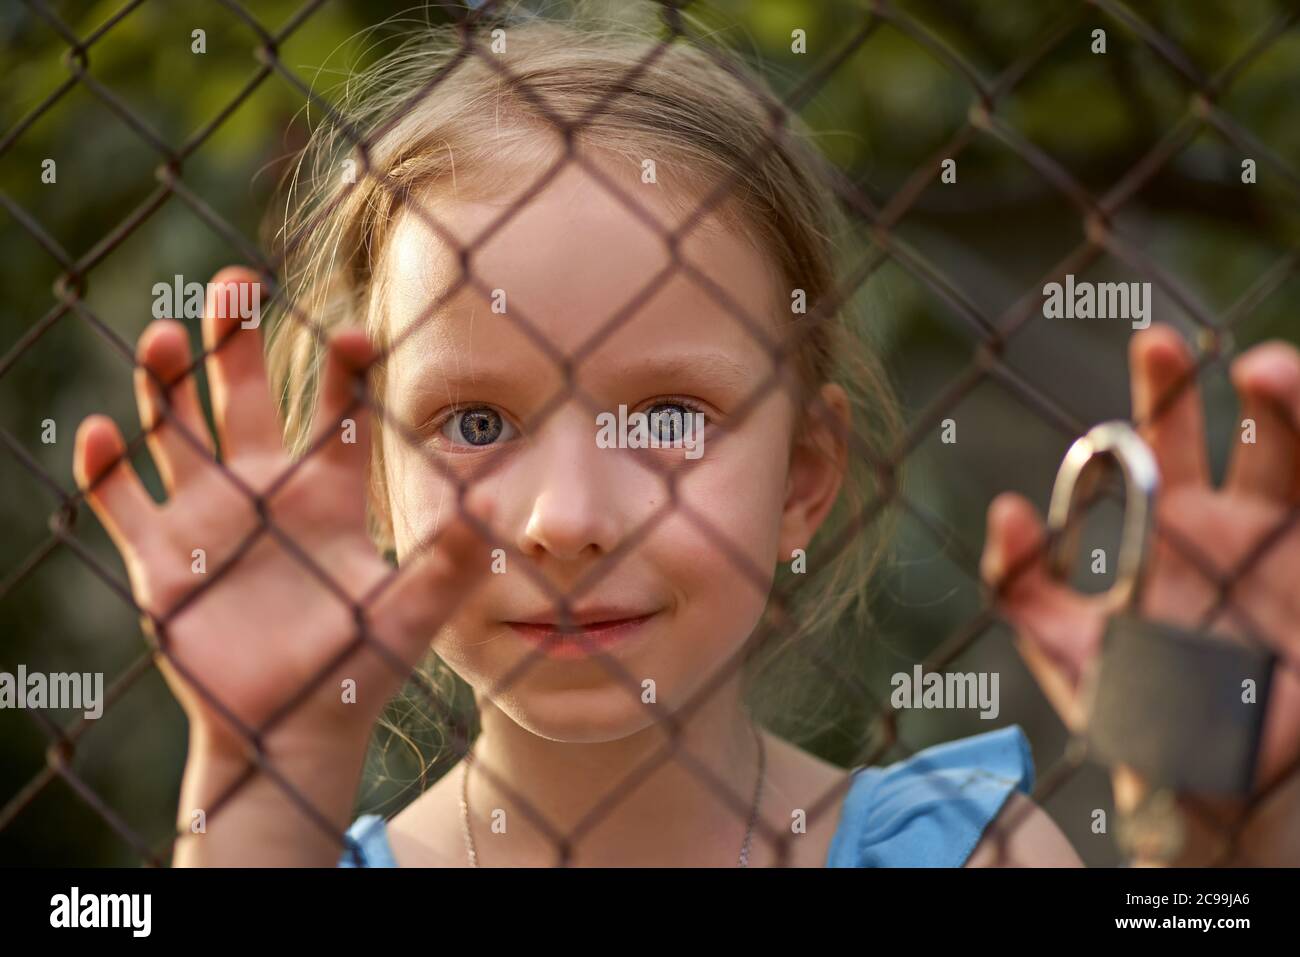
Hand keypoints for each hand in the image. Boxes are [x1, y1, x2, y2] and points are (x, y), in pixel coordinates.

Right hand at [74, 266, 492, 763]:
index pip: (335, 413)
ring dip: (165, 387)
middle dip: (234, 342)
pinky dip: (107, 469)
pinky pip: (124, 503)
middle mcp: (265, 492)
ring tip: (163, 338)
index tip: (355, 331)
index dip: (344, 370)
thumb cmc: (359, 669)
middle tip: (233, 282)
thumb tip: (494, 509)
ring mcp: (208, 521)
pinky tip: (99, 432)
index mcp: (327, 494)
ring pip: (177, 433)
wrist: (295, 730)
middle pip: (241, 398)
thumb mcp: (409, 613)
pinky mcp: (162, 559)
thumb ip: (449, 562)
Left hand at [980, 322, 1299, 862]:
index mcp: (1173, 523)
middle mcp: (1240, 527)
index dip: (1165, 389)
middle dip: (1259, 392)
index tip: (1155, 340)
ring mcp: (1292, 557)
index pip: (1170, 438)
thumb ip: (1026, 586)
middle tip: (1251, 362)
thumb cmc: (1132, 713)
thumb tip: (1005, 511)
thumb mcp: (1069, 649)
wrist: (1204, 788)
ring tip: (1281, 377)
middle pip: (1258, 437)